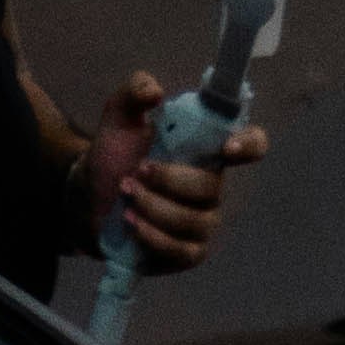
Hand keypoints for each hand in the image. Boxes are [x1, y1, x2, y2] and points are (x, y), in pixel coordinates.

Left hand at [82, 66, 261, 269]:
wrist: (93, 196)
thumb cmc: (115, 153)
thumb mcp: (120, 115)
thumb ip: (136, 91)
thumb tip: (156, 91)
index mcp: (208, 150)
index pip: (252, 145)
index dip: (249, 146)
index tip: (227, 149)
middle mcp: (212, 187)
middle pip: (210, 187)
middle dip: (169, 180)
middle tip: (136, 172)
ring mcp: (203, 222)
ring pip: (191, 220)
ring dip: (153, 206)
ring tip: (126, 194)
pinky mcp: (189, 253)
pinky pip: (180, 249)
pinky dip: (152, 235)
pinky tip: (131, 222)